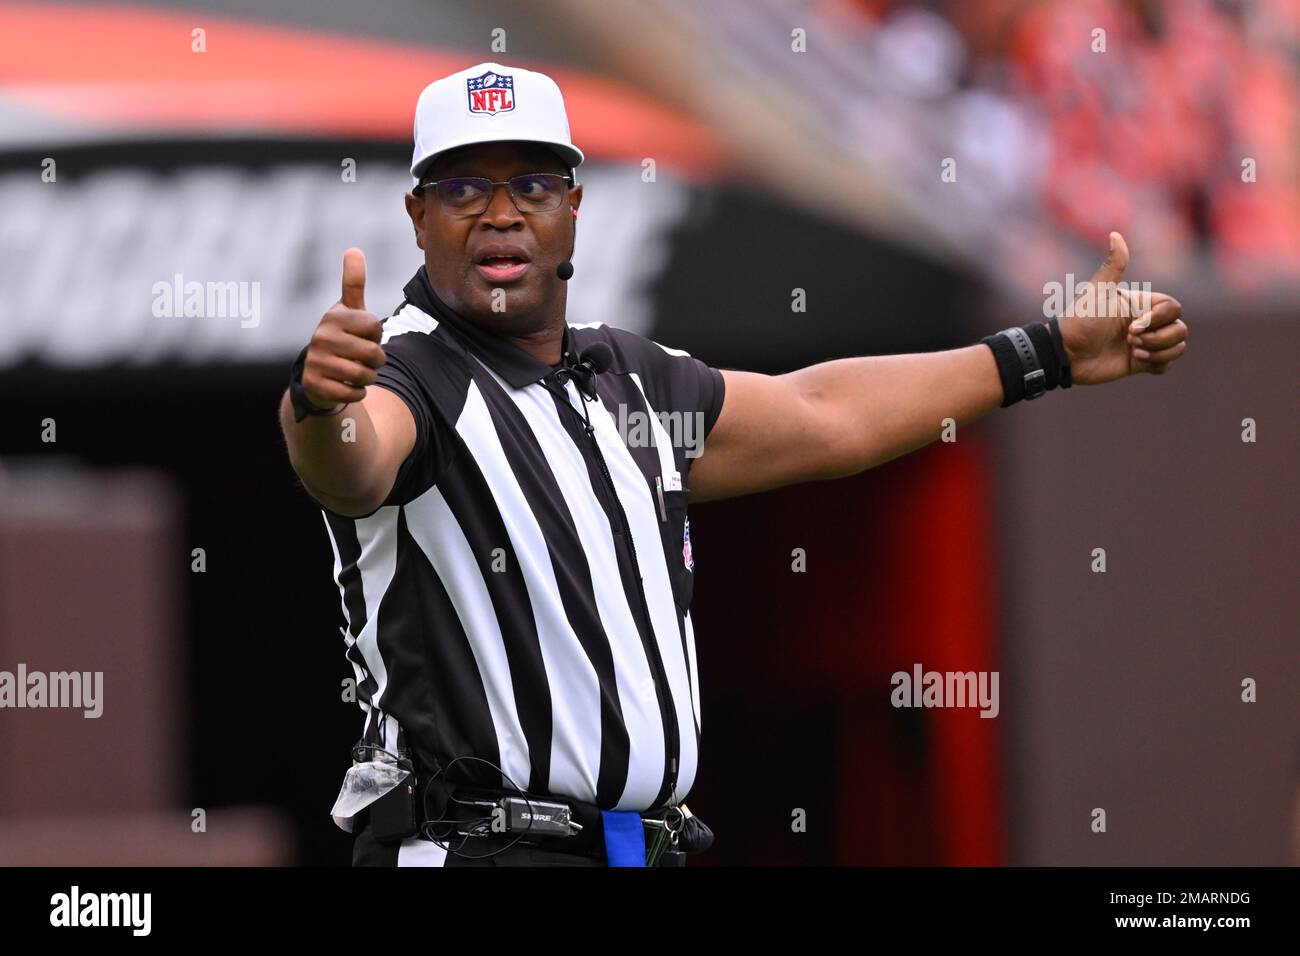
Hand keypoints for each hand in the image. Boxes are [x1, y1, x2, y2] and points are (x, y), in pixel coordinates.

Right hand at [301, 248, 386, 409]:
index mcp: (333, 317)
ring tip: (358, 372)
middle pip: (373, 353)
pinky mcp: (316, 385)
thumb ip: (353, 283)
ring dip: (368, 377)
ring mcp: (316, 361)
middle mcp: (321, 337)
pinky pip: (353, 393)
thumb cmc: (342, 338)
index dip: (376, 335)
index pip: (375, 326)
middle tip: (365, 359)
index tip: (365, 336)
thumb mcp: (348, 311)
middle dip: (376, 360)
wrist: (319, 374)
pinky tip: (348, 386)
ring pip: (364, 375)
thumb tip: (353, 249)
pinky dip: (358, 393)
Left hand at [1058, 232, 1187, 384]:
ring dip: (1159, 351)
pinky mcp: (1140, 362)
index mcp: (1140, 304)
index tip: (1132, 328)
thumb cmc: (1080, 320)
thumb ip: (1113, 266)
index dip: (1159, 319)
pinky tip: (1136, 361)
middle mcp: (1146, 323)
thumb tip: (1115, 233)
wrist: (1065, 354)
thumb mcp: (1098, 292)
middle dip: (1159, 338)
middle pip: (1180, 329)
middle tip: (1129, 341)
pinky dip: (1157, 363)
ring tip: (1132, 352)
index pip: (1174, 308)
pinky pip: (1167, 364)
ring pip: (1178, 346)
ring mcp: (1145, 343)